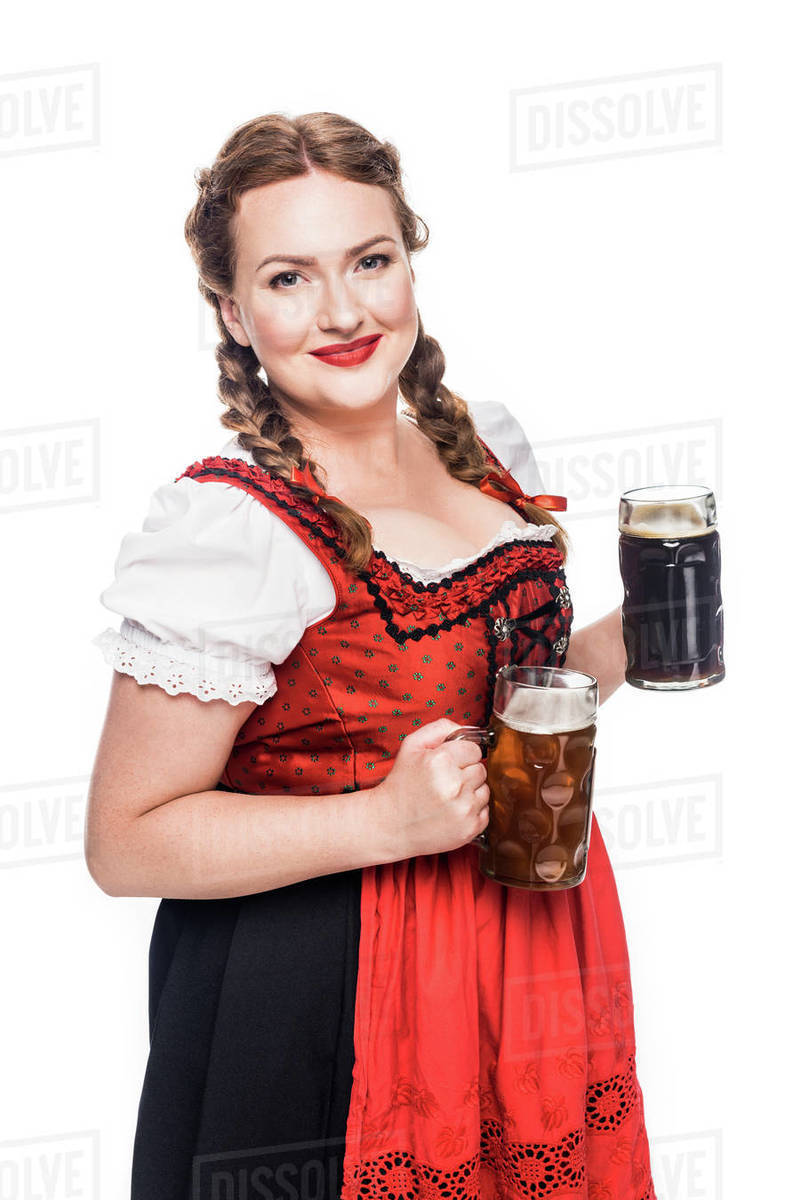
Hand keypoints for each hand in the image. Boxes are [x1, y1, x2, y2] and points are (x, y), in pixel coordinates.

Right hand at [373, 718, 489, 859]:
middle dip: (466, 773)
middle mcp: (454, 785)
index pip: (474, 749)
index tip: (449, 764)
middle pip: (481, 769)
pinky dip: (472, 811)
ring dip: (471, 792)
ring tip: (448, 798)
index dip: (461, 755)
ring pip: (485, 790)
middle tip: (445, 782)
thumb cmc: (401, 784)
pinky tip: (452, 811)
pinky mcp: (470, 828)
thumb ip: (439, 729)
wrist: (391, 825)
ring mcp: (464, 809)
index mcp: (440, 761)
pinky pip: (485, 811)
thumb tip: (465, 729)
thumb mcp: (411, 746)